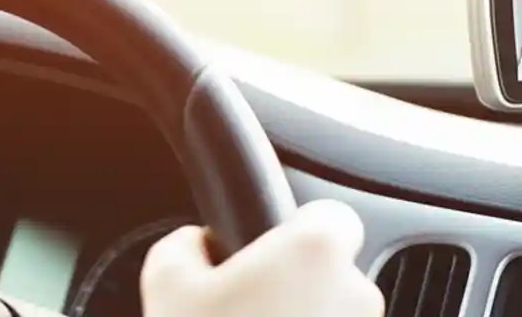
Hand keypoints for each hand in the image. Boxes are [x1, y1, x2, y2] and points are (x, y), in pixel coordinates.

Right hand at [141, 200, 383, 316]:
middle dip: (297, 290)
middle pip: (334, 275)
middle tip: (246, 314)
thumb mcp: (165, 285)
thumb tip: (195, 245)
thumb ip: (183, 244)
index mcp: (315, 251)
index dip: (295, 231)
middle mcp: (357, 294)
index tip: (266, 254)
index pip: (329, 215)